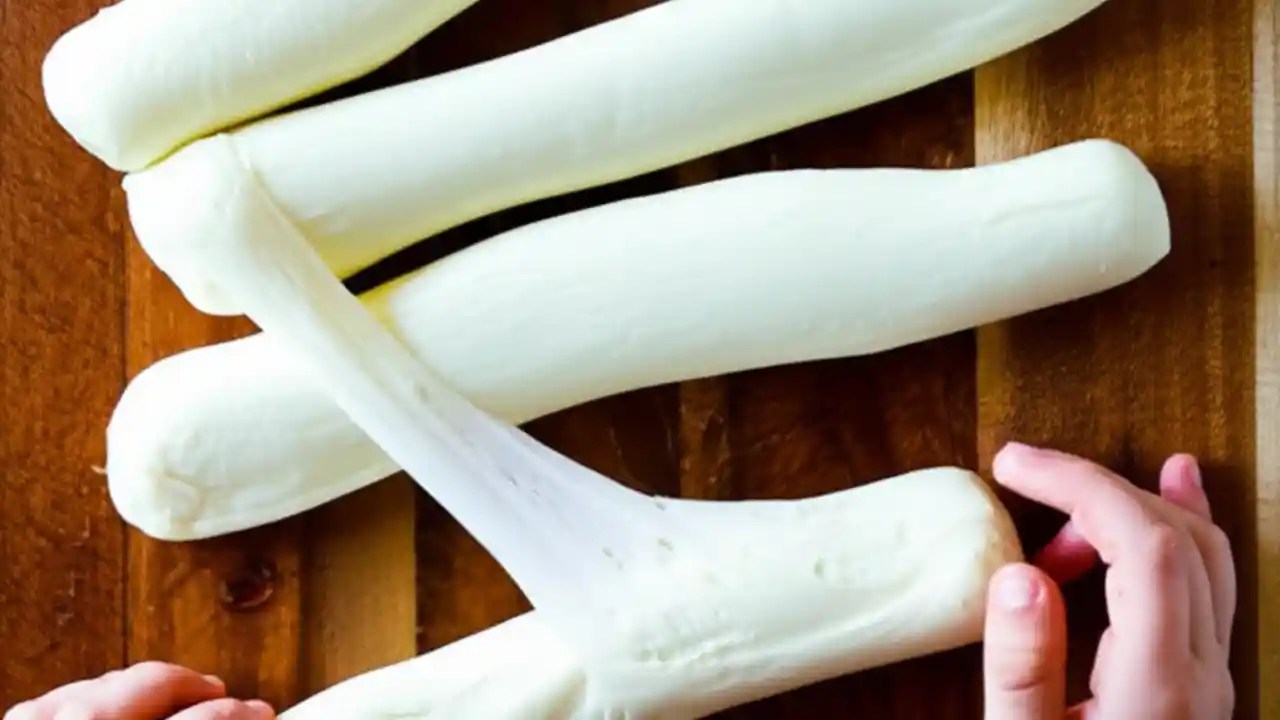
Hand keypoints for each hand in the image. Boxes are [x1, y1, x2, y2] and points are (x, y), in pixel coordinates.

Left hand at [5, 662, 274, 718]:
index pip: (202, 718)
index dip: (240, 714)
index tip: (259, 714)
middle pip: (156, 682)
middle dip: (201, 688)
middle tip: (228, 701)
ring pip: (112, 682)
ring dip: (152, 691)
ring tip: (177, 705)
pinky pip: (68, 697)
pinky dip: (101, 700)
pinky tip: (118, 715)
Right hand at [981, 444, 1235, 719]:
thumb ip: (1022, 672)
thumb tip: (1018, 576)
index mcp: (1158, 687)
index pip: (1145, 550)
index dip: (1083, 487)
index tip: (1014, 466)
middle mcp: (1202, 674)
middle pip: (1178, 538)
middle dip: (1096, 486)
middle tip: (1021, 471)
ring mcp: (1211, 677)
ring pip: (1203, 553)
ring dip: (1131, 503)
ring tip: (1062, 486)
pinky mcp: (1201, 682)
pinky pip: (1210, 581)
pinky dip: (1179, 525)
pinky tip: (1171, 488)